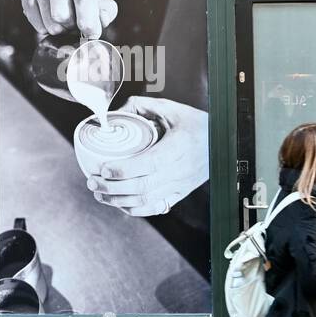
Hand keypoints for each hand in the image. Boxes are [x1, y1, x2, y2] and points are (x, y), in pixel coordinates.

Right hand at [20, 0, 117, 39]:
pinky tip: (51, 22)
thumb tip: (102, 20)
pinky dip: (44, 27)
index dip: (87, 16)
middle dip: (71, 25)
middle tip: (76, 25)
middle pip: (61, 11)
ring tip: (66, 21)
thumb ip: (107, 12)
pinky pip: (34, 18)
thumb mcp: (103, 3)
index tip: (90, 32)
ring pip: (48, 18)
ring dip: (59, 27)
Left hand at [86, 96, 207, 215]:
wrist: (222, 143)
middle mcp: (180, 170)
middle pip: (142, 187)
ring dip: (119, 200)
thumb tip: (116, 114)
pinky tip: (119, 203)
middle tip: (93, 182)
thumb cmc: (197, 125)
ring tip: (99, 194)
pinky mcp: (179, 194)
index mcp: (179, 147)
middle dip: (113, 188)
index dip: (124, 169)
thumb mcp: (172, 109)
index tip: (104, 168)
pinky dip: (135, 209)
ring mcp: (180, 185)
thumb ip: (143, 107)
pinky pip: (155, 207)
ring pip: (146, 201)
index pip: (149, 164)